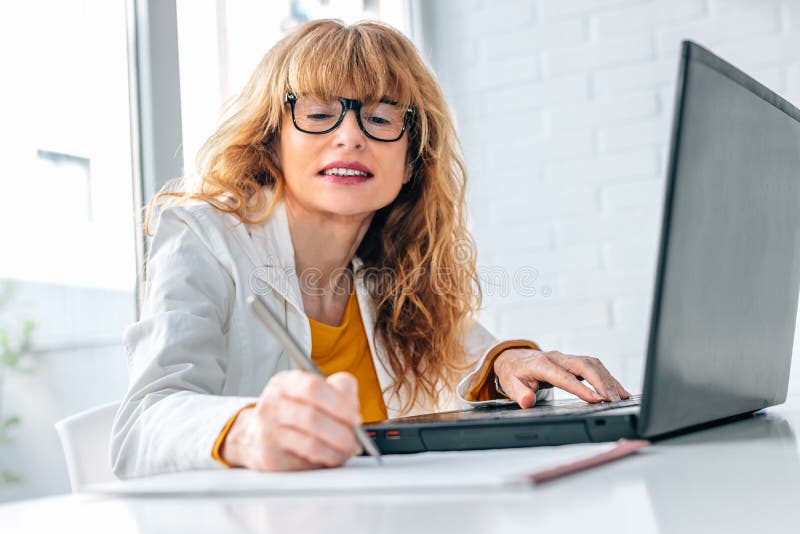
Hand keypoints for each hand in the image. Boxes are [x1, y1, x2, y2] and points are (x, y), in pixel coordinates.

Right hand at [220, 370, 362, 470]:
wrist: (256, 436)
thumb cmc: (294, 411)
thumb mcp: (313, 391)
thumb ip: (340, 391)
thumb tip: (353, 412)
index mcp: (285, 383)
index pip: (313, 387)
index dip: (339, 404)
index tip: (355, 418)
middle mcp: (272, 405)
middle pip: (312, 418)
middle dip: (341, 432)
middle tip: (355, 440)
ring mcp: (267, 432)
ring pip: (310, 444)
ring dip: (336, 451)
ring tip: (346, 451)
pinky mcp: (269, 458)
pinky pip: (304, 463)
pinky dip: (323, 462)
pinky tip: (329, 458)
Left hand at [493, 349, 630, 408]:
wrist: (513, 358)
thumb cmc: (513, 373)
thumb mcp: (510, 385)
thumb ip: (520, 394)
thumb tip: (528, 401)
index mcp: (541, 364)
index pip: (563, 376)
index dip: (580, 388)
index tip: (596, 399)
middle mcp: (557, 357)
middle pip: (584, 365)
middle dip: (601, 382)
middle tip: (614, 400)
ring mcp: (566, 358)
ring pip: (592, 364)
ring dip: (608, 380)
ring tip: (621, 397)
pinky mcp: (574, 361)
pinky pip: (594, 366)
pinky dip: (608, 378)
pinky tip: (619, 390)